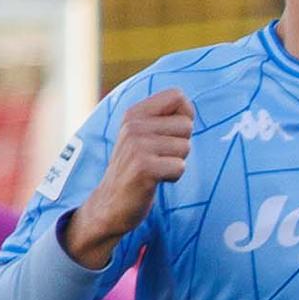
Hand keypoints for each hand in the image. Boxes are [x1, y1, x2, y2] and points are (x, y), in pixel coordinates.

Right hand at [67, 89, 195, 268]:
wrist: (110, 203)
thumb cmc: (136, 167)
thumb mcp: (142, 135)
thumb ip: (163, 118)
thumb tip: (188, 105)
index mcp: (134, 113)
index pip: (177, 95)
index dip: (186, 114)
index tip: (172, 133)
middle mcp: (133, 125)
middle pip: (187, 124)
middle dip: (181, 145)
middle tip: (158, 157)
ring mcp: (137, 146)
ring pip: (185, 147)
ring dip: (176, 162)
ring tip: (155, 168)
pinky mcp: (143, 167)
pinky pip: (180, 167)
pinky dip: (173, 177)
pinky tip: (154, 180)